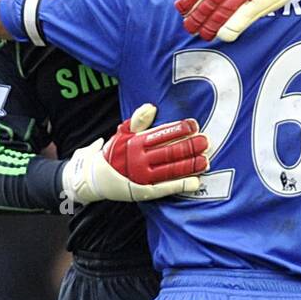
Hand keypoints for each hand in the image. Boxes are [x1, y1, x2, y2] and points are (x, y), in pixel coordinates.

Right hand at [61, 104, 210, 204]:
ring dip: (190, 165)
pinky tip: (196, 182)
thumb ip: (138, 121)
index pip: (161, 134)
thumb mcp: (122, 134)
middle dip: (189, 146)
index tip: (193, 125)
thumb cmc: (114, 153)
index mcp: (134, 143)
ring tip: (205, 160)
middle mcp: (138, 160)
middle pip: (169, 152)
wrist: (95, 178)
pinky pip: (166, 187)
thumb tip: (151, 107)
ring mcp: (142, 177)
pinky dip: (181, 185)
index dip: (178, 129)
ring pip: (171, 170)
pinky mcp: (144, 191)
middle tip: (205, 142)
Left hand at [175, 0, 300, 42]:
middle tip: (187, 27)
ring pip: (222, 10)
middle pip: (209, 0)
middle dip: (196, 15)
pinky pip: (241, 17)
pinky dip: (230, 27)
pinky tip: (223, 35)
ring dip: (210, 24)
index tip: (180, 9)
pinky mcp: (260, 0)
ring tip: (202, 35)